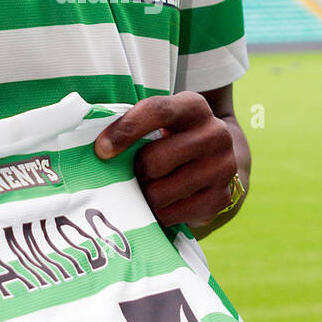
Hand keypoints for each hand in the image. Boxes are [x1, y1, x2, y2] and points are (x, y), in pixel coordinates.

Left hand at [93, 92, 239, 231]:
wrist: (219, 161)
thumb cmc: (174, 139)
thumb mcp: (161, 122)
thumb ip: (135, 126)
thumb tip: (99, 150)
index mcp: (194, 107)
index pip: (157, 111)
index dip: (125, 130)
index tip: (102, 150)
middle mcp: (215, 134)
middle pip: (154, 160)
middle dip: (136, 171)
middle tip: (136, 172)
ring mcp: (222, 167)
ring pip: (160, 192)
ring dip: (145, 195)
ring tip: (148, 187)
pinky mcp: (221, 198)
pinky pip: (171, 215)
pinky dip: (158, 213)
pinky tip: (162, 203)